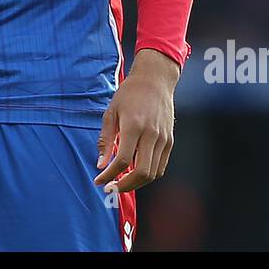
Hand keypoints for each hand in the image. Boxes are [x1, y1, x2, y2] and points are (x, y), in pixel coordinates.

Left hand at [94, 48, 180, 193]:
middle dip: (124, 186)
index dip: (109, 175)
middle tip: (111, 188)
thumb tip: (101, 165)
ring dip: (136, 183)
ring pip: (152, 173)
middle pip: (141, 172)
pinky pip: (161, 166)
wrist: (155, 80)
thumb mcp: (111, 112)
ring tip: (121, 183)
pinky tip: (135, 174)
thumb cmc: (129, 94)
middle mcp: (151, 134)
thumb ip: (105, 140)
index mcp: (134, 125)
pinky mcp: (169, 141)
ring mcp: (163, 138)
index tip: (99, 180)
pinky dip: (148, 175)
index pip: (123, 160)